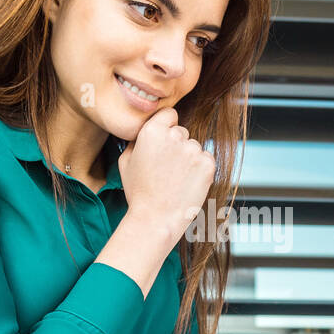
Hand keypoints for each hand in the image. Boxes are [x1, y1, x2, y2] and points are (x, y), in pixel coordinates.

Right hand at [118, 107, 214, 242]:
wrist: (155, 219)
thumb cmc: (138, 192)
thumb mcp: (126, 161)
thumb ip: (137, 140)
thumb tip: (146, 131)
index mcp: (152, 131)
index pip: (169, 114)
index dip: (166, 127)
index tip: (164, 142)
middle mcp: (174, 136)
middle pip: (182, 131)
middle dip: (176, 145)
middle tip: (166, 169)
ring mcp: (193, 150)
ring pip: (194, 146)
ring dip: (188, 158)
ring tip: (176, 180)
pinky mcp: (208, 164)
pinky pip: (206, 159)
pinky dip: (200, 169)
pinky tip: (187, 183)